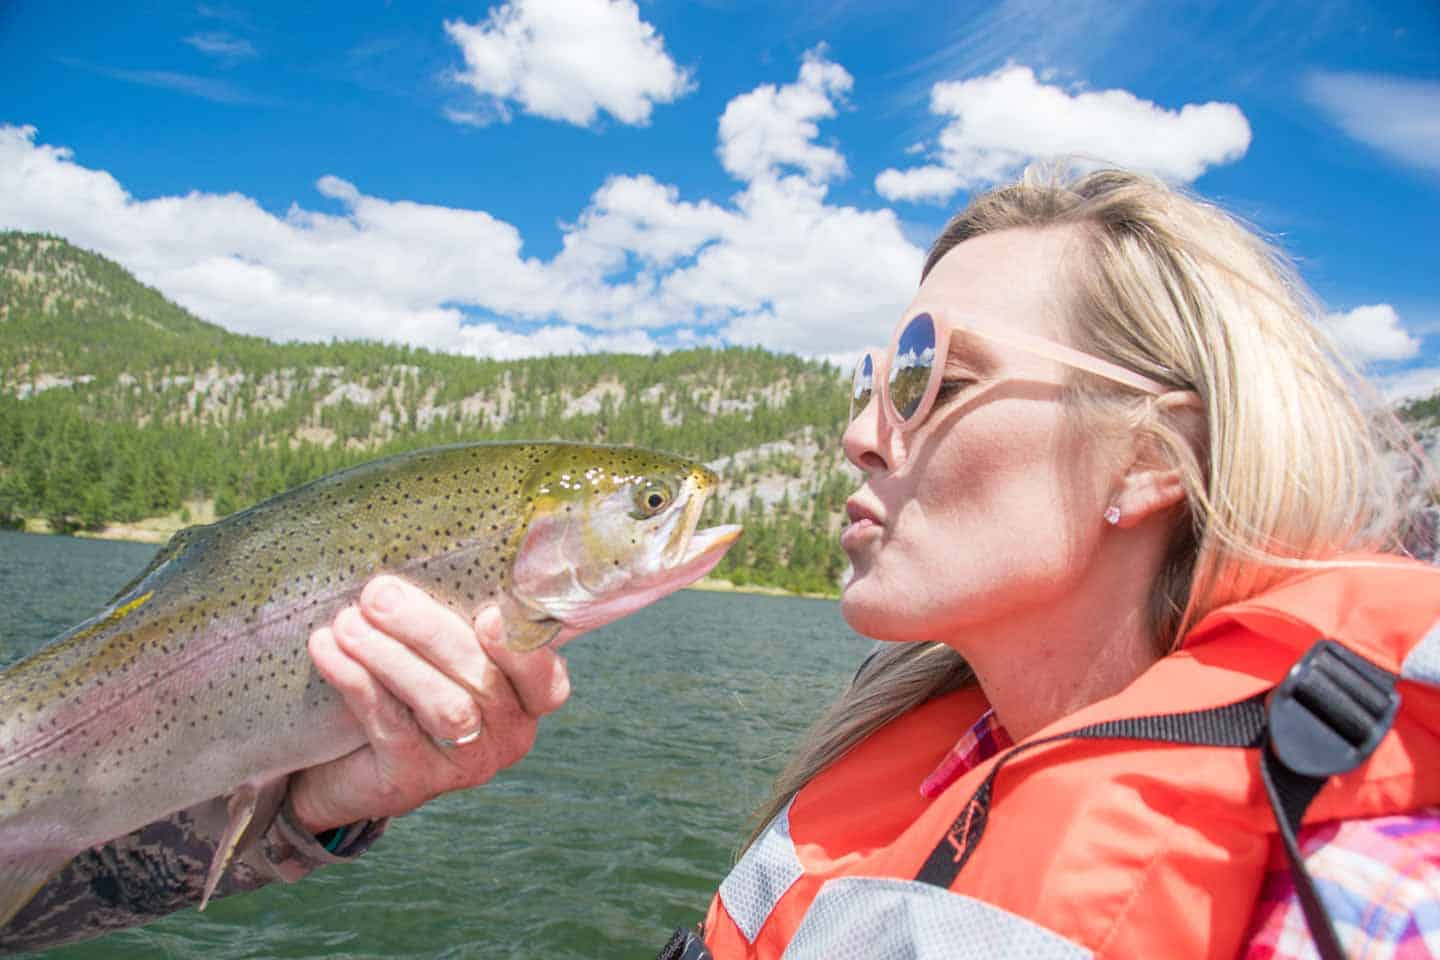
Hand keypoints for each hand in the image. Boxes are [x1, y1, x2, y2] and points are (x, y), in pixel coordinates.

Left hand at [289, 576, 571, 832]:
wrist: (339, 760)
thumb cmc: (404, 681)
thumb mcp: (438, 646)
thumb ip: (455, 610)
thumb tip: (438, 544)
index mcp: (528, 695)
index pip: (545, 676)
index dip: (522, 649)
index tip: (487, 614)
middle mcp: (509, 734)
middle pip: (482, 680)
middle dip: (429, 631)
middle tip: (378, 594)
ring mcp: (466, 764)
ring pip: (443, 706)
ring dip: (392, 657)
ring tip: (347, 622)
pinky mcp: (414, 782)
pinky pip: (391, 726)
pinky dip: (358, 682)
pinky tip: (328, 650)